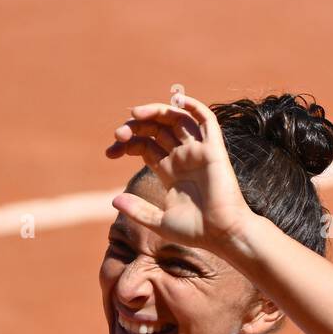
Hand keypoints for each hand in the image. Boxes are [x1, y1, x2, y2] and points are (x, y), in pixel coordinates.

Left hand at [106, 93, 252, 253]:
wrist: (222, 235)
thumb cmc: (195, 232)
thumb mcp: (159, 223)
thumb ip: (138, 211)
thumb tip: (113, 200)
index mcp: (170, 172)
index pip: (145, 146)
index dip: (126, 144)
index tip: (110, 152)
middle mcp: (182, 158)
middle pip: (157, 129)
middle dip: (136, 127)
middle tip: (119, 134)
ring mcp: (197, 152)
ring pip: (176, 119)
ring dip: (156, 111)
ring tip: (136, 114)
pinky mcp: (213, 149)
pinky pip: (206, 119)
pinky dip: (193, 105)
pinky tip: (176, 98)